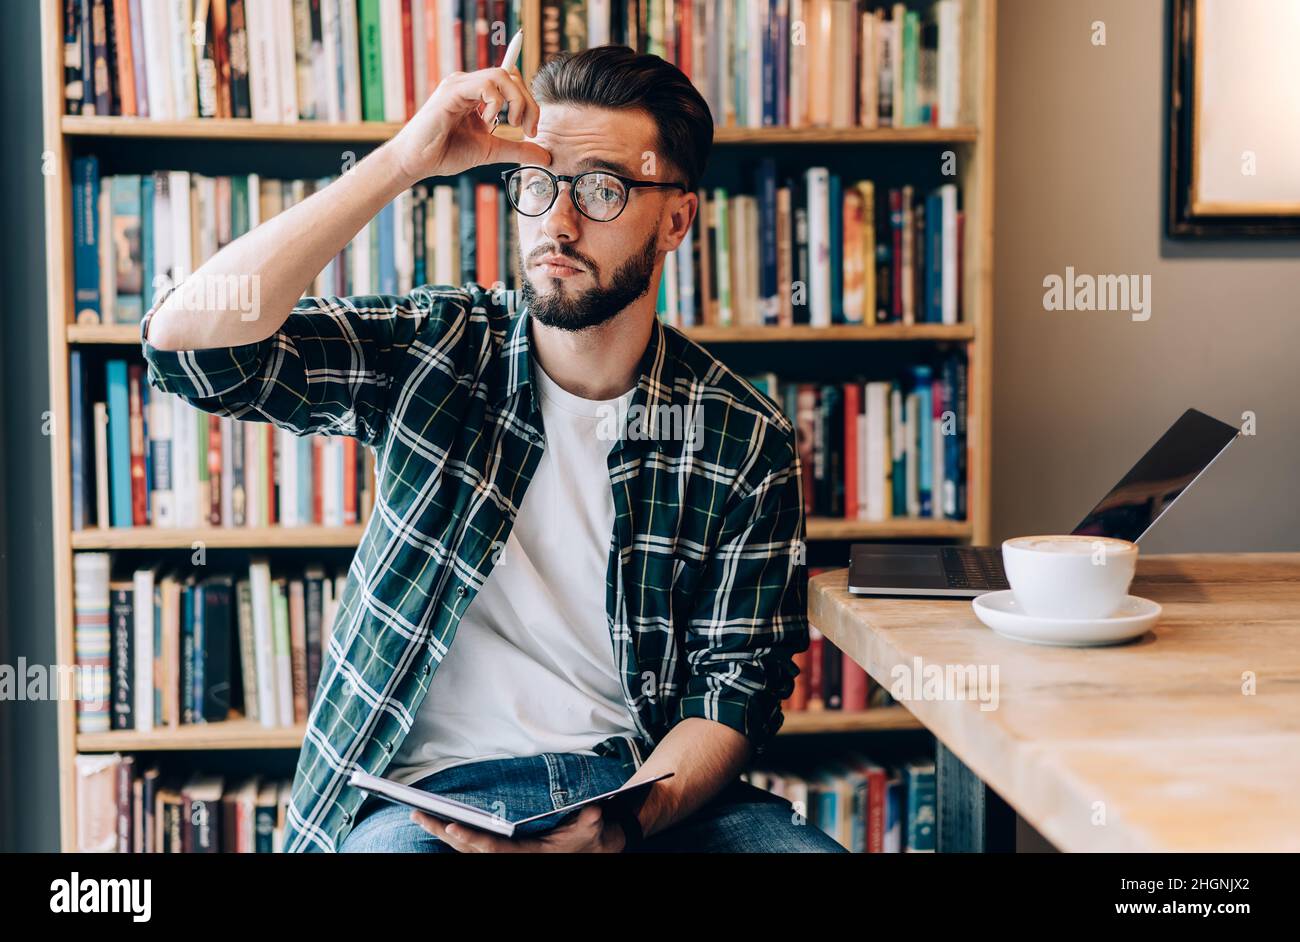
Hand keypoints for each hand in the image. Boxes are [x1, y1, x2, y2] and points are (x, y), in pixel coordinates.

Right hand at [388, 67, 551, 183]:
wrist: (417, 162)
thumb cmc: (446, 153)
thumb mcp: (491, 151)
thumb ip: (517, 149)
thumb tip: (545, 154)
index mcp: (476, 94)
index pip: (510, 80)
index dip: (527, 98)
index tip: (531, 127)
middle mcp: (468, 84)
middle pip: (511, 76)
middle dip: (528, 102)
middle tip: (529, 129)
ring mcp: (459, 84)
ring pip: (501, 75)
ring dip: (516, 100)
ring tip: (513, 123)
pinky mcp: (452, 91)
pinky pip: (485, 84)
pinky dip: (496, 102)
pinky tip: (489, 122)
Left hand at [410, 805, 626, 852]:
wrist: (591, 849)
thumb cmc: (590, 838)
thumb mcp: (594, 829)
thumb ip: (590, 822)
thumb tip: (592, 812)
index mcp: (528, 854)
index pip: (494, 848)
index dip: (471, 837)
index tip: (452, 826)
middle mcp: (512, 858)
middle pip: (469, 848)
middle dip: (442, 832)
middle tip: (418, 814)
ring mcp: (504, 855)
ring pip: (465, 848)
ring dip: (441, 832)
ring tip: (418, 815)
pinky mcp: (502, 851)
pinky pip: (472, 846)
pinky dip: (453, 836)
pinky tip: (438, 824)